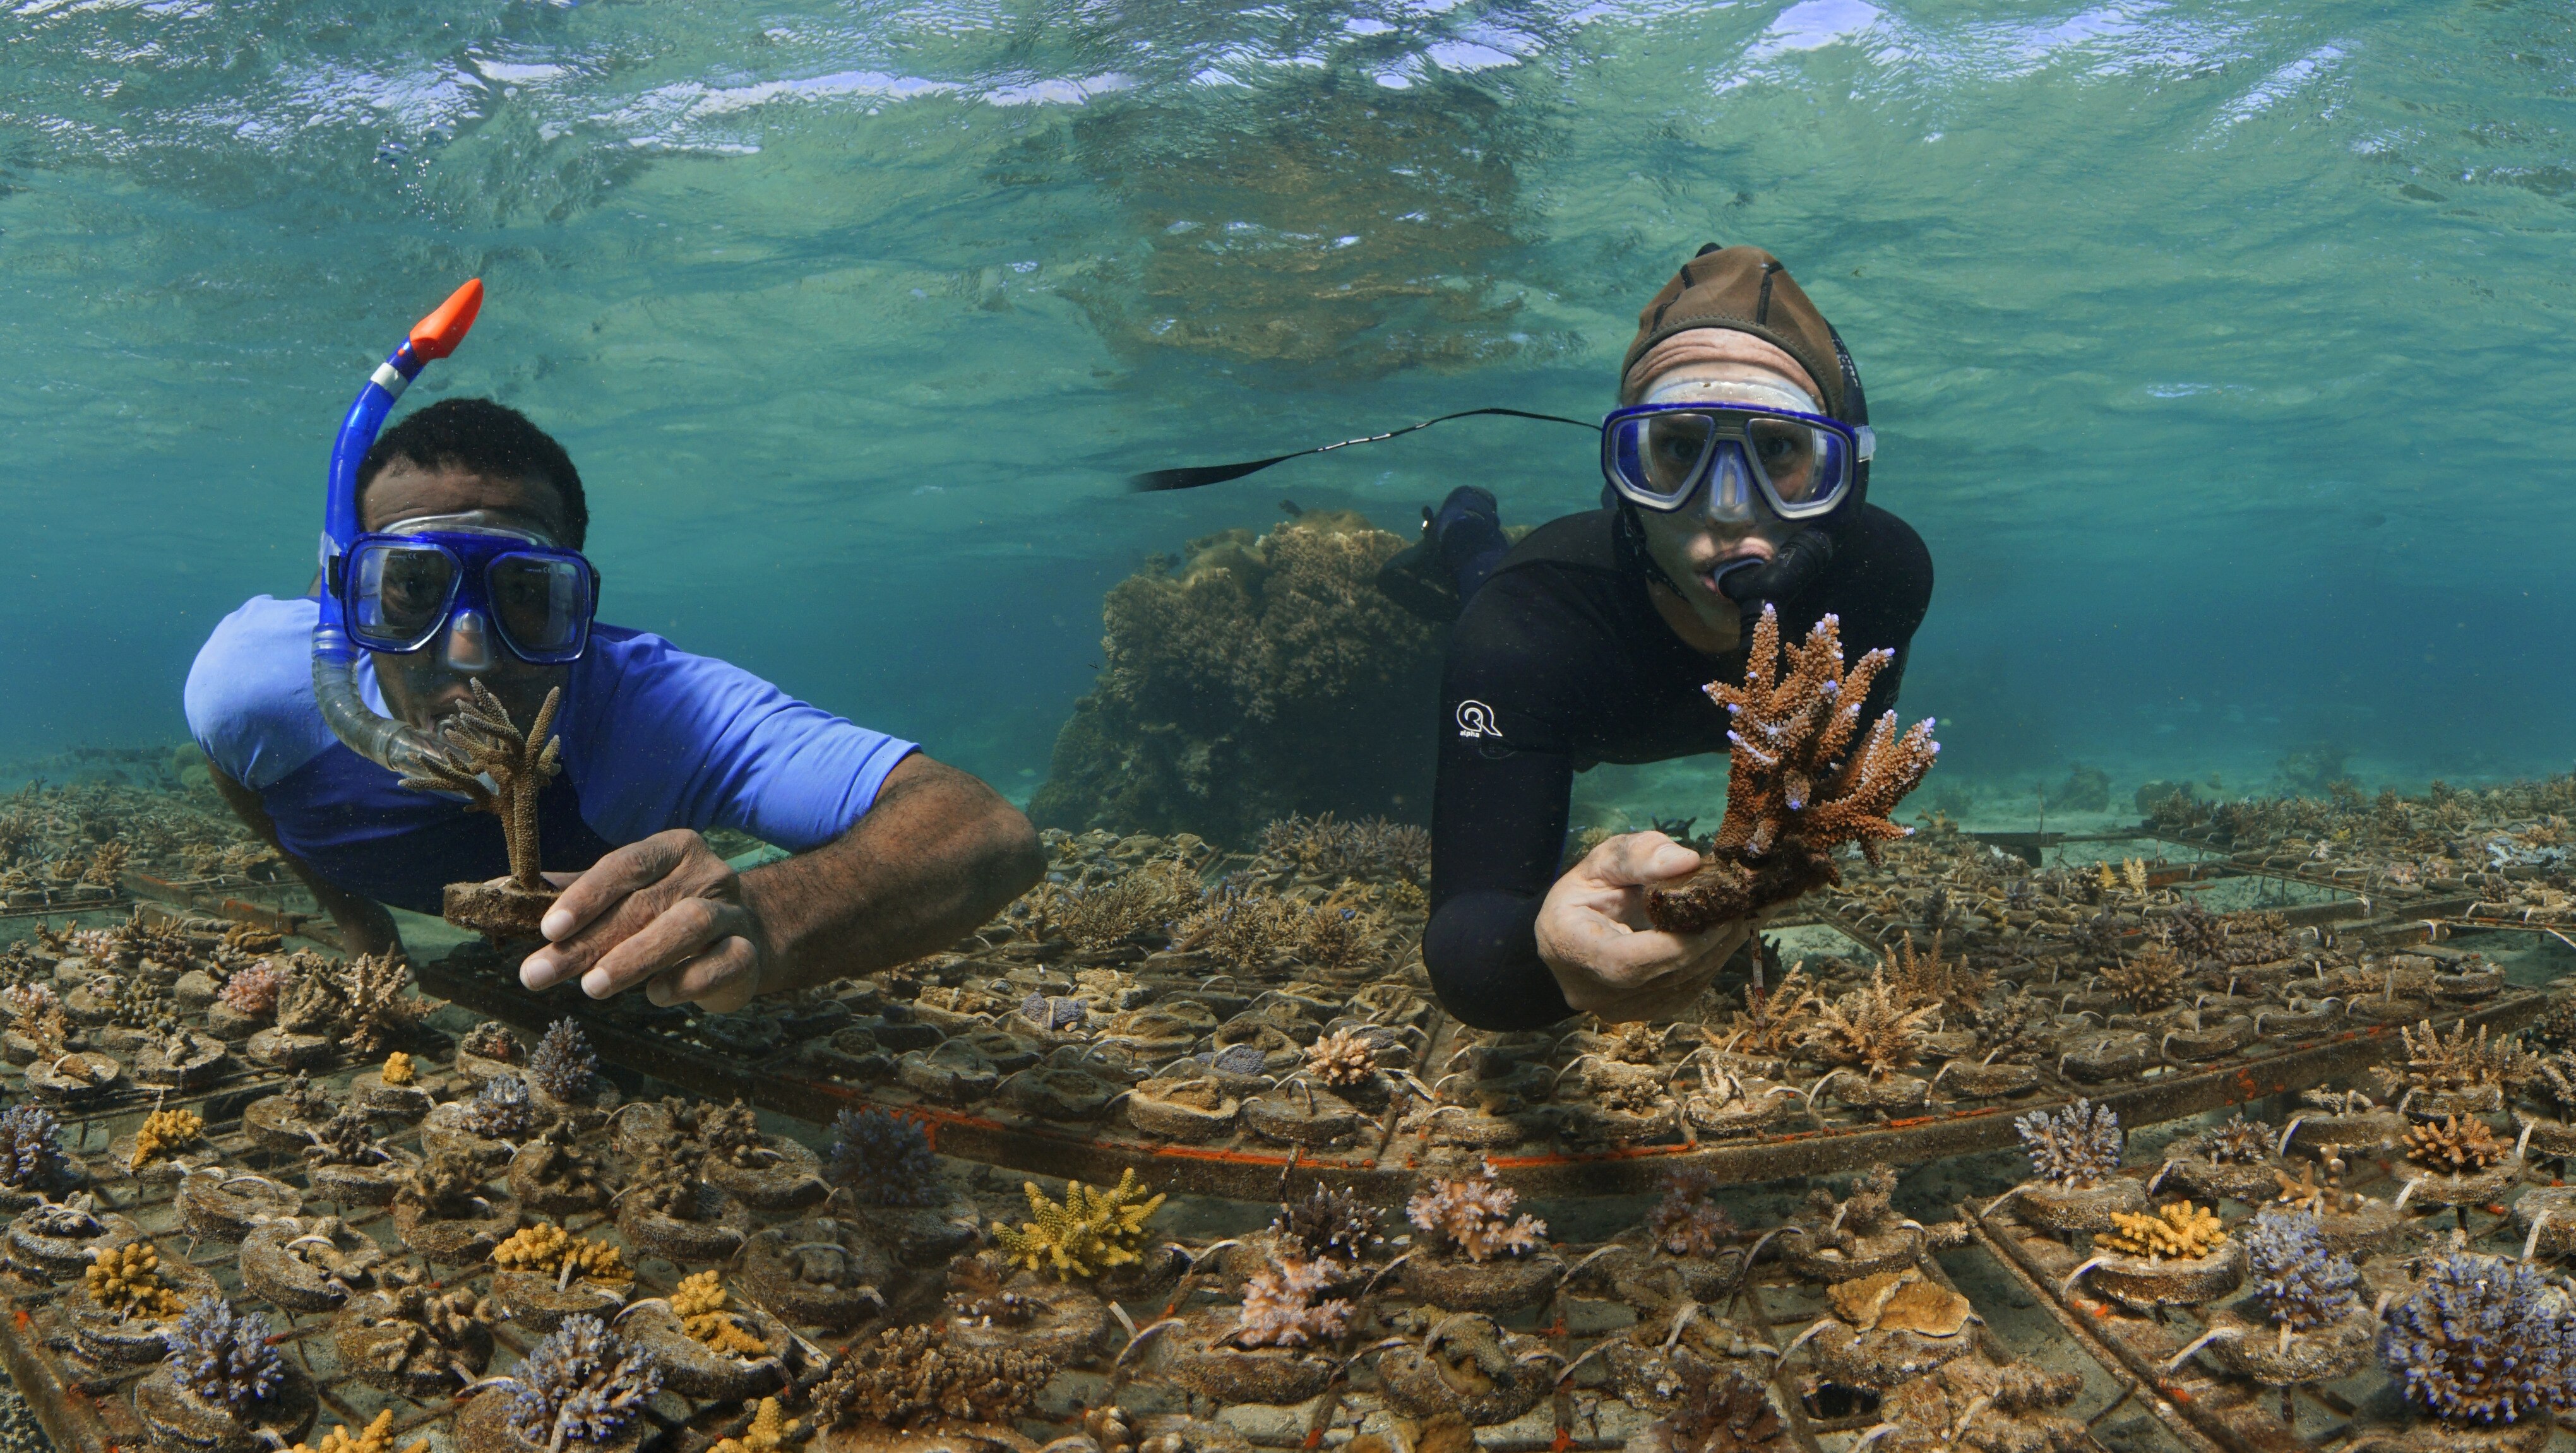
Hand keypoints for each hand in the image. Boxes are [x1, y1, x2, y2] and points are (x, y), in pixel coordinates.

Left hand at [517, 829, 774, 1012]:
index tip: (548, 929)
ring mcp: (733, 912)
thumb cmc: (668, 914)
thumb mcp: (628, 896)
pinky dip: (686, 980)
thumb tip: (513, 887)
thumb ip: (580, 893)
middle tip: (540, 974)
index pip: (628, 864)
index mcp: (674, 850)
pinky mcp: (748, 954)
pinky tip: (656, 995)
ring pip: (687, 926)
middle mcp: (707, 874)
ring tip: (593, 987)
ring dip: (635, 958)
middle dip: (588, 941)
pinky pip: (721, 964)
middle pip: (645, 904)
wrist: (742, 940)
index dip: (587, 895)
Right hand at [1534, 831, 1751, 1023]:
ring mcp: (1616, 1009)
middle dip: (1709, 941)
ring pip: (1682, 986)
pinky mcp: (1643, 1012)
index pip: (1627, 964)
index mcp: (1568, 946)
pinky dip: (1710, 960)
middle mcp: (1589, 990)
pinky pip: (1686, 990)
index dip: (1676, 946)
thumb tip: (1689, 861)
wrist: (1575, 928)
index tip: (1715, 916)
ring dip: (1718, 950)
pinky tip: (1724, 932)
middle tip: (1745, 904)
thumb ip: (1641, 856)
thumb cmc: (1589, 890)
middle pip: (1661, 977)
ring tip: (1741, 912)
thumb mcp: (1605, 860)